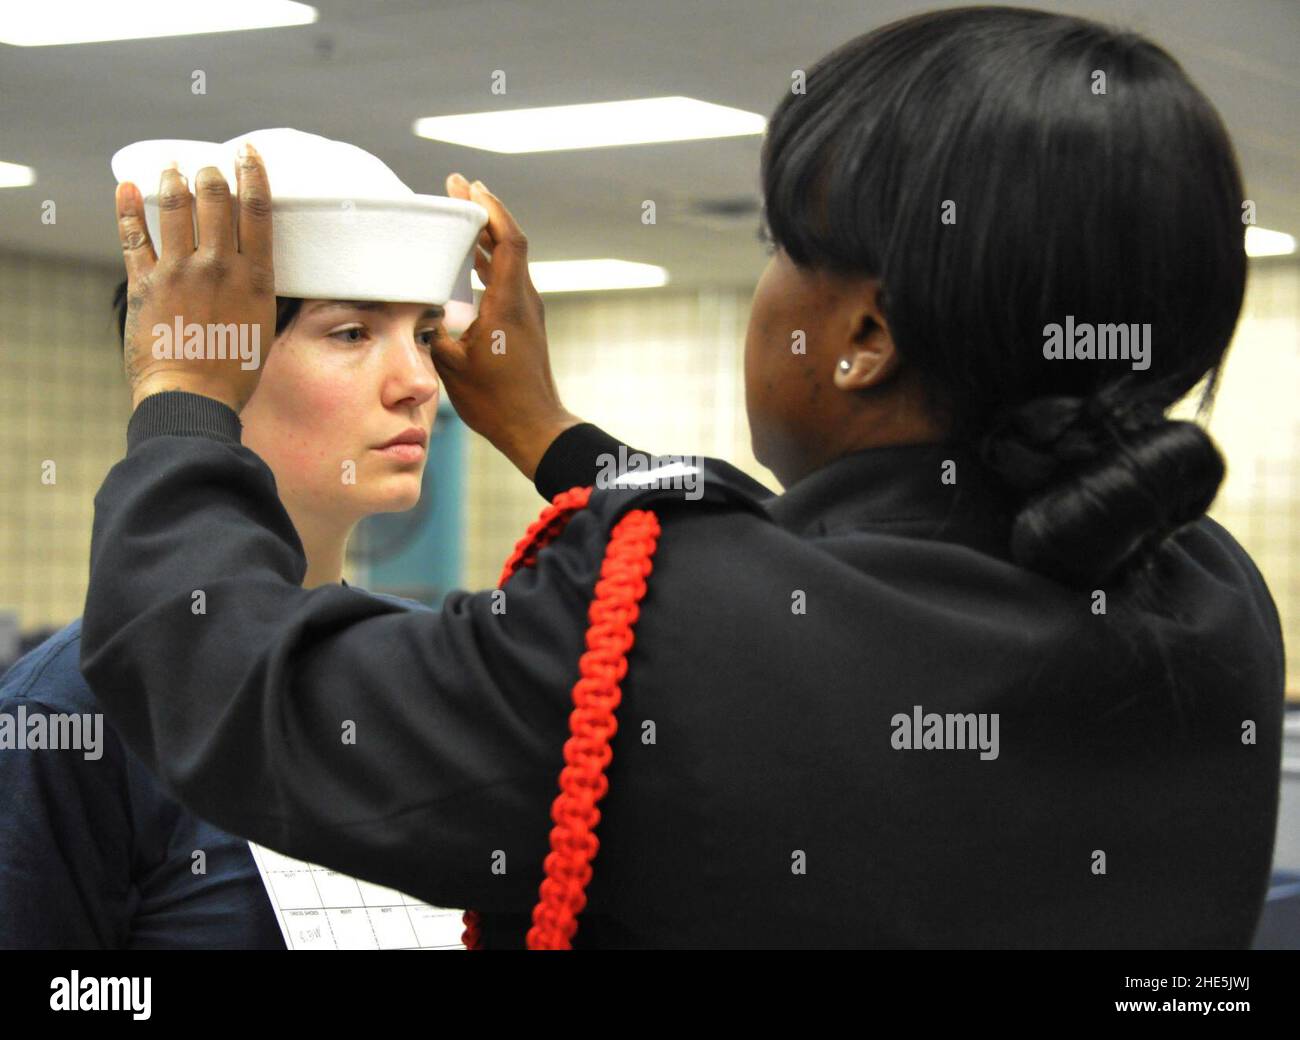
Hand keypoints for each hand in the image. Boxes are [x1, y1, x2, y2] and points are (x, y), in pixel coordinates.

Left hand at [115, 143, 275, 412]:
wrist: (191, 396)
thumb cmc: (233, 371)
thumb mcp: (263, 326)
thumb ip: (257, 289)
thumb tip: (252, 265)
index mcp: (254, 277)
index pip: (256, 210)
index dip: (252, 174)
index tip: (247, 153)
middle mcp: (218, 266)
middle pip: (215, 198)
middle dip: (211, 173)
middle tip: (208, 166)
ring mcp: (178, 271)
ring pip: (176, 206)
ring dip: (174, 180)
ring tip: (173, 168)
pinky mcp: (144, 283)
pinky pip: (133, 235)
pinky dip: (128, 207)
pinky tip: (128, 187)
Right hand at [431, 174, 581, 480]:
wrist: (534, 427)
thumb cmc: (496, 401)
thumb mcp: (452, 365)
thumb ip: (429, 329)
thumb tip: (409, 306)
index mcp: (509, 303)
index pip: (508, 240)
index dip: (490, 209)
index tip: (468, 187)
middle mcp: (524, 300)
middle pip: (509, 242)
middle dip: (482, 213)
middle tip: (455, 188)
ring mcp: (528, 312)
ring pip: (510, 261)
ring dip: (486, 237)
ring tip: (459, 217)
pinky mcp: (525, 324)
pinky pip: (508, 280)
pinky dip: (489, 262)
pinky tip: (470, 262)